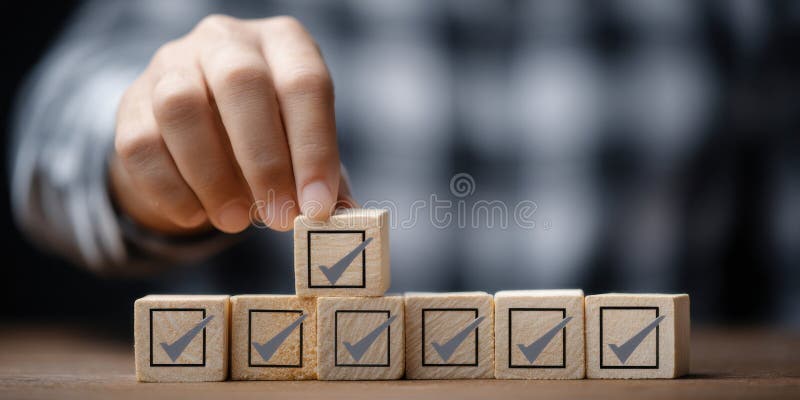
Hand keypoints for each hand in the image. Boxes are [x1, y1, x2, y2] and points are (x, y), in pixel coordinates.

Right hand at [110, 15, 353, 233]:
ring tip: (236, 220)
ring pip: (181, 107)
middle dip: (265, 161)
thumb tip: (346, 217)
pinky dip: (171, 189)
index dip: (314, 149)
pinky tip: (197, 215)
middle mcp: (227, 40)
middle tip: (280, 218)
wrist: (201, 129)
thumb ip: (326, 179)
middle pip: (242, 83)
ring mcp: (172, 64)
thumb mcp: (304, 147)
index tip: (317, 207)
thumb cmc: (270, 136)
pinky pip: (139, 143)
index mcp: (283, 42)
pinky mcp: (132, 101)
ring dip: (212, 176)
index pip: (304, 84)